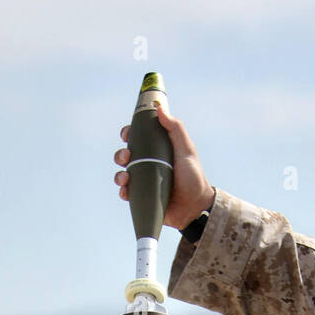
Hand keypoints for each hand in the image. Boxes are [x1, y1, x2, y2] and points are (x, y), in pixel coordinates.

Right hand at [113, 105, 215, 230]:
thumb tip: (160, 109)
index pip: (137, 139)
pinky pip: (126, 194)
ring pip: (122, 175)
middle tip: (126, 156)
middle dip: (120, 154)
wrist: (196, 206)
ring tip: (126, 176)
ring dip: (119, 174)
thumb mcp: (186, 149)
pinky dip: (123, 191)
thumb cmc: (193, 177)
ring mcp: (143, 182)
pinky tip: (126, 190)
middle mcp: (147, 166)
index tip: (127, 134)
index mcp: (156, 151)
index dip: (128, 134)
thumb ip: (176, 129)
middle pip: (125, 156)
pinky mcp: (142, 199)